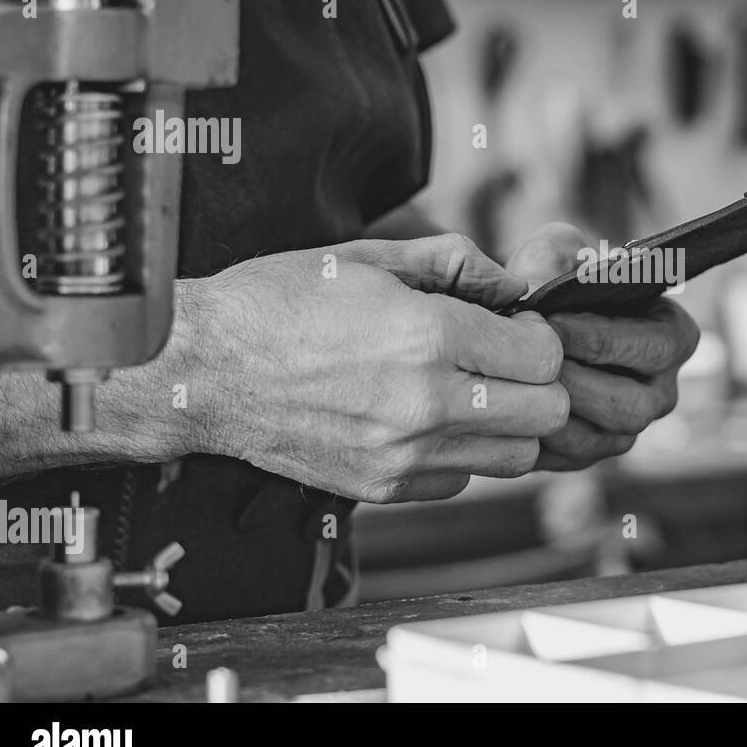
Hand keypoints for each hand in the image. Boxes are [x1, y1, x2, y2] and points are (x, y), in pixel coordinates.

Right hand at [190, 234, 568, 500]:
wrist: (199, 371)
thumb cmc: (277, 303)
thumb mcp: (368, 256)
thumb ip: (455, 262)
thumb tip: (512, 286)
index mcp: (426, 336)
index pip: (543, 356)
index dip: (540, 336)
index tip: (516, 326)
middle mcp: (424, 404)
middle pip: (547, 414)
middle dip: (540, 382)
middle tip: (505, 359)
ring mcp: (403, 456)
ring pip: (517, 457)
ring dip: (509, 423)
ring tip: (471, 390)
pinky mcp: (382, 489)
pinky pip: (462, 480)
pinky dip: (461, 453)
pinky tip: (429, 420)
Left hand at [507, 223, 699, 470]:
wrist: (528, 321)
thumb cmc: (554, 277)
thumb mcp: (556, 250)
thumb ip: (553, 254)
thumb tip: (541, 287)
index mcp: (674, 338)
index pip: (654, 346)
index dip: (602, 338)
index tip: (554, 322)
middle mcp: (661, 392)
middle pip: (630, 405)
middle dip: (575, 382)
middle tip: (528, 362)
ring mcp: (627, 430)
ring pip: (598, 440)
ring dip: (552, 414)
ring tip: (513, 384)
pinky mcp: (589, 454)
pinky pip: (566, 459)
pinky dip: (534, 438)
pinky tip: (504, 410)